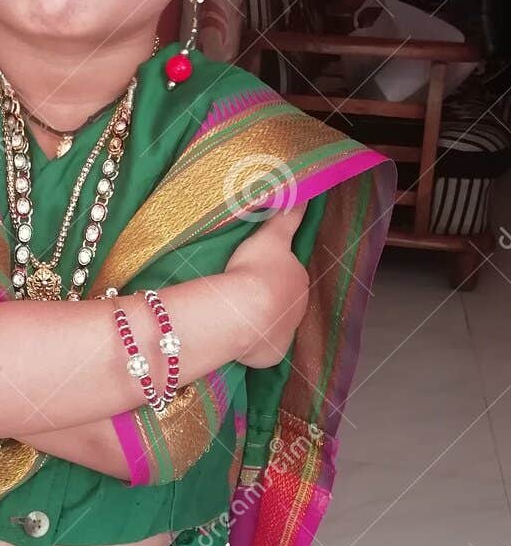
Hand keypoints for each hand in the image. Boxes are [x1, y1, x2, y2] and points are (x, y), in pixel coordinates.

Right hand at [224, 201, 309, 366]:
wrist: (245, 311)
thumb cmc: (256, 270)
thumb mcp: (270, 236)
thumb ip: (287, 216)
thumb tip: (305, 192)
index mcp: (299, 279)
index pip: (290, 275)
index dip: (274, 274)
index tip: (258, 273)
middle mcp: (299, 307)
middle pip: (284, 301)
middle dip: (270, 299)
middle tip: (245, 294)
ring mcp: (287, 333)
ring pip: (275, 325)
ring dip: (262, 321)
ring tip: (239, 316)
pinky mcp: (273, 353)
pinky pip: (263, 347)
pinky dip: (255, 343)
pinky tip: (240, 337)